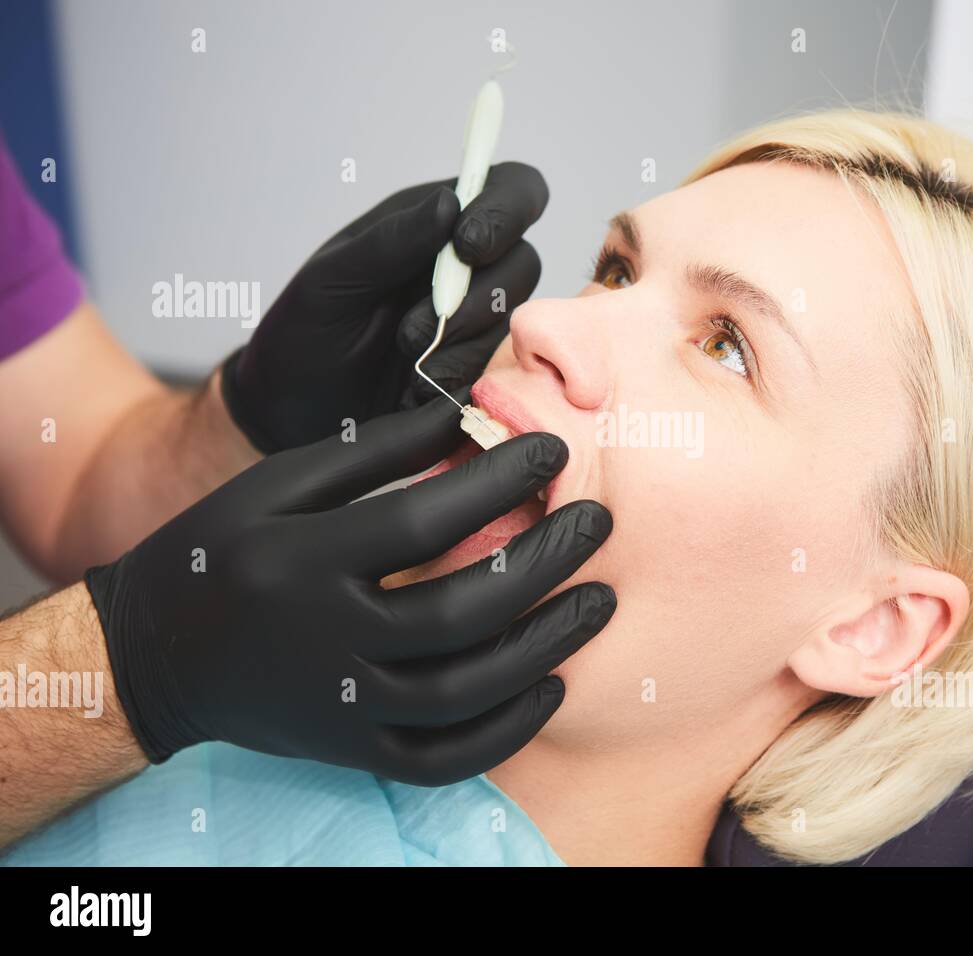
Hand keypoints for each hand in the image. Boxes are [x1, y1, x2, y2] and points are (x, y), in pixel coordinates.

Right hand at [84, 397, 614, 785]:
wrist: (155, 653)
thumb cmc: (223, 550)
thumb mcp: (278, 481)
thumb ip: (372, 450)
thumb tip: (465, 414)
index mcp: (304, 560)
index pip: (425, 518)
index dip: (502, 480)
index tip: (556, 451)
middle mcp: (325, 638)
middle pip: (461, 609)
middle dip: (545, 562)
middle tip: (597, 523)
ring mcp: (340, 705)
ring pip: (465, 691)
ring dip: (545, 647)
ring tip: (599, 602)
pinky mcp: (351, 749)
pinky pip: (442, 758)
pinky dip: (504, 732)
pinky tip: (549, 688)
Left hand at [220, 162, 547, 452]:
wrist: (291, 415)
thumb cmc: (305, 335)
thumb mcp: (333, 281)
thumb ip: (391, 241)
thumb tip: (450, 202)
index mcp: (434, 224)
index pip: (509, 190)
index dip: (506, 210)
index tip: (468, 246)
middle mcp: (468, 267)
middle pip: (523, 262)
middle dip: (476, 299)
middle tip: (413, 331)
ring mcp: (478, 321)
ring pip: (513, 321)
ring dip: (462, 345)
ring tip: (407, 361)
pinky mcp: (479, 370)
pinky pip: (499, 368)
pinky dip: (459, 378)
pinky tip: (417, 389)